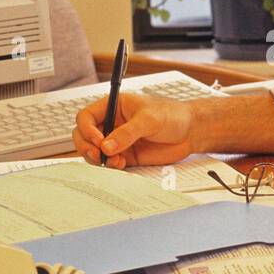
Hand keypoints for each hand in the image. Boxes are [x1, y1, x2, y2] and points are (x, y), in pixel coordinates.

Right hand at [73, 92, 194, 168]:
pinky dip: (110, 166)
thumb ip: (127, 133)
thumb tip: (106, 146)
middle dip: (86, 146)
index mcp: (113, 107)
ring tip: (115, 161)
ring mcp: (117, 140)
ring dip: (99, 159)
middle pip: (84, 135)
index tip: (97, 140)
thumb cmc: (172, 115)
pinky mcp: (125, 155)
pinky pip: (109, 163)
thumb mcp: (149, 119)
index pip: (86, 117)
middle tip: (98, 155)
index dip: (86, 129)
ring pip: (94, 151)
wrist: (190, 132)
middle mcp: (112, 123)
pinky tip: (121, 164)